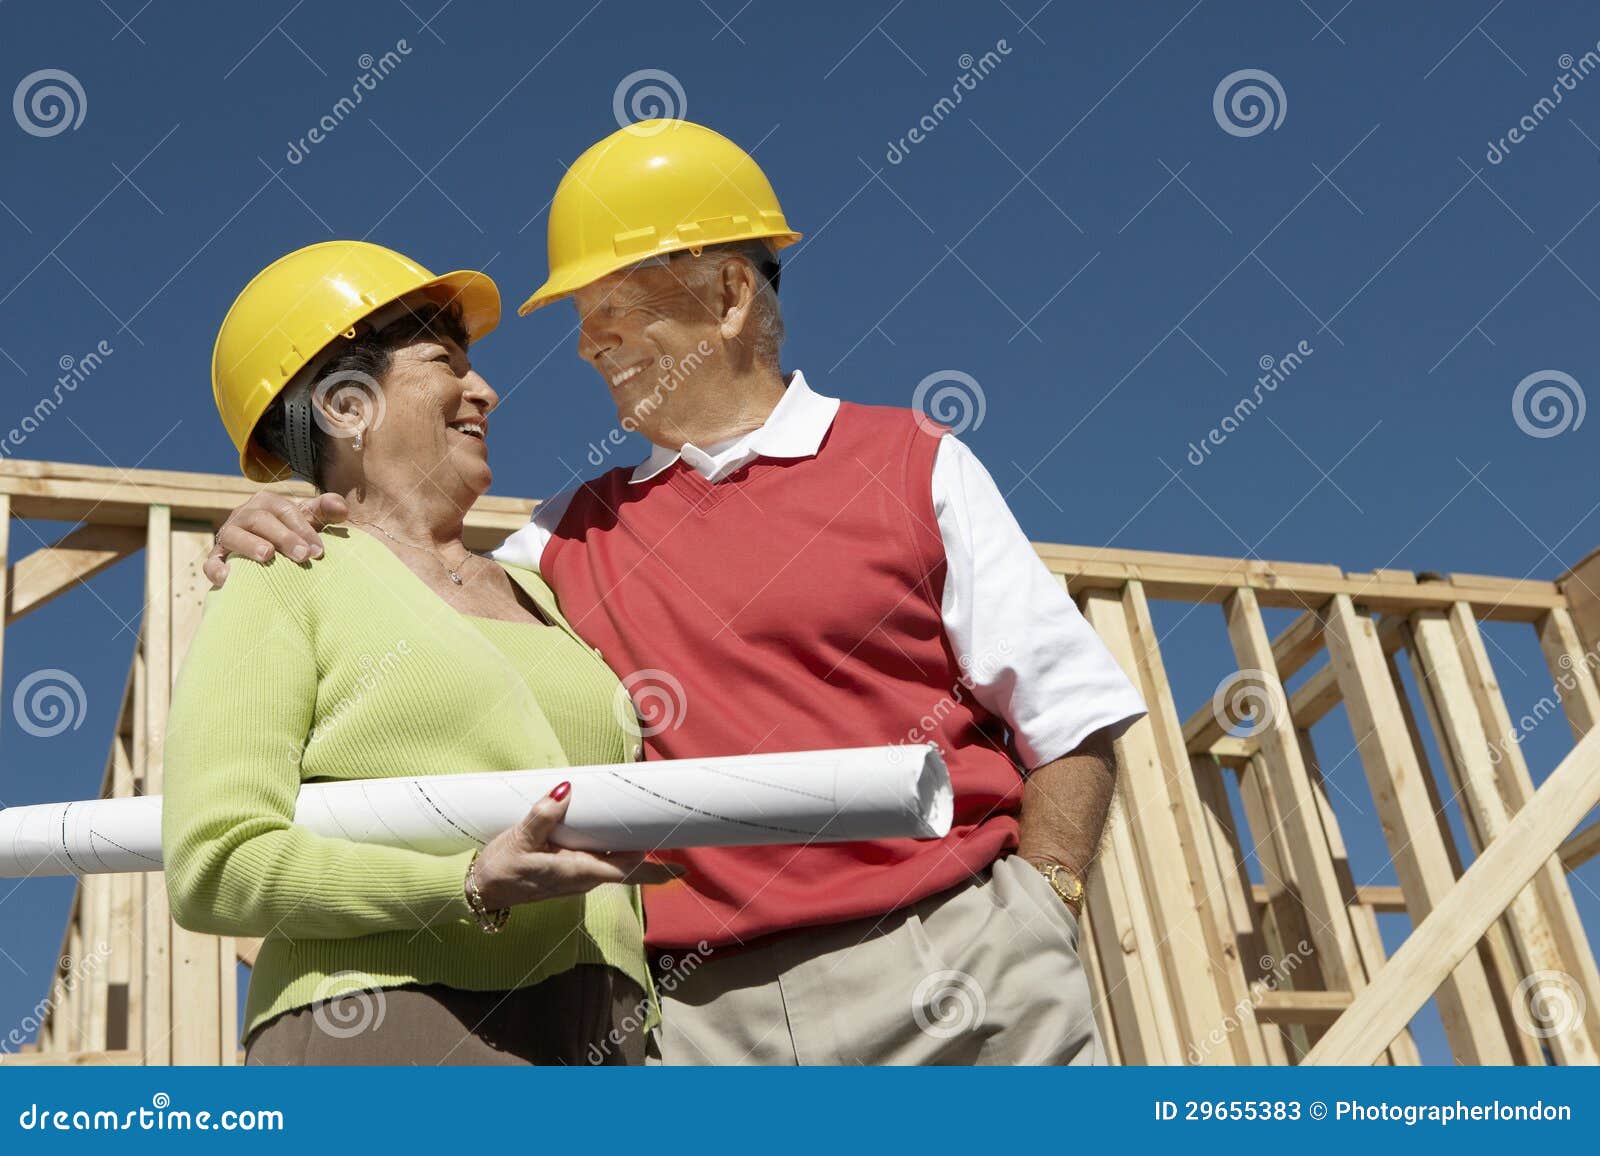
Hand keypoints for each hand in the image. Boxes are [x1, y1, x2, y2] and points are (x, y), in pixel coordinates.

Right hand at [204, 491, 348, 586]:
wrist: (266, 551)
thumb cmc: (292, 533)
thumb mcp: (309, 520)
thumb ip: (325, 511)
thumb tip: (342, 507)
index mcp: (268, 503)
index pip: (286, 511)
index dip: (303, 529)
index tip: (319, 551)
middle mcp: (245, 515)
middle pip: (261, 520)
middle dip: (283, 536)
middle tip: (303, 555)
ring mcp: (229, 535)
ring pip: (234, 535)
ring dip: (250, 545)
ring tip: (267, 556)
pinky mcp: (217, 557)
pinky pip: (212, 561)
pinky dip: (216, 568)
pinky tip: (228, 578)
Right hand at [471, 783, 682, 909]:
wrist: (480, 891)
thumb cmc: (501, 870)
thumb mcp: (519, 840)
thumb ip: (542, 816)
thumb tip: (565, 791)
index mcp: (577, 872)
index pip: (626, 871)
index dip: (654, 870)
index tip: (679, 870)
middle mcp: (583, 877)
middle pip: (626, 863)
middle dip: (648, 849)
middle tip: (668, 825)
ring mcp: (577, 876)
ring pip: (612, 859)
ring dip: (628, 843)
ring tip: (644, 819)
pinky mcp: (567, 870)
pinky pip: (597, 856)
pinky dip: (609, 842)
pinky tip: (609, 827)